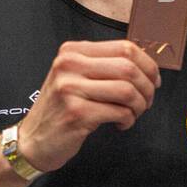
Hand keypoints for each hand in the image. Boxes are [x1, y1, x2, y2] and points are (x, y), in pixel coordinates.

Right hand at [16, 40, 160, 172]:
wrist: (33, 140)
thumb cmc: (61, 109)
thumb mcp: (75, 77)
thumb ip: (103, 66)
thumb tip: (146, 67)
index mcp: (73, 51)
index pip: (124, 47)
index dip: (147, 65)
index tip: (154, 80)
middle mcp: (69, 65)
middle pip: (128, 67)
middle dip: (147, 87)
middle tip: (147, 101)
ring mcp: (70, 89)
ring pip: (127, 90)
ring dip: (139, 106)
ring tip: (133, 114)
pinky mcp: (77, 113)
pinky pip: (119, 112)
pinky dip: (128, 120)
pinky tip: (120, 124)